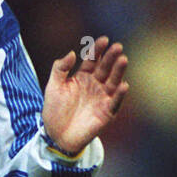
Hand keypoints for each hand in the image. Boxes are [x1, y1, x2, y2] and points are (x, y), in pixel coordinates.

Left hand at [41, 37, 128, 155]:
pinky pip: (115, 102)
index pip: (92, 60)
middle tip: (117, 47)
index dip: (97, 50)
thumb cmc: (54, 111)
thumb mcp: (53, 87)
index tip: (103, 40)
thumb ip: (60, 68)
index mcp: (82, 77)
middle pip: (105, 68)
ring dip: (119, 71)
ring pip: (113, 82)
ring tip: (123, 59)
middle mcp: (95, 85)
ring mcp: (102, 98)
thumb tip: (73, 52)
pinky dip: (119, 95)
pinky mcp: (106, 113)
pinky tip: (123, 85)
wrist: (55, 136)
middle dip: (111, 57)